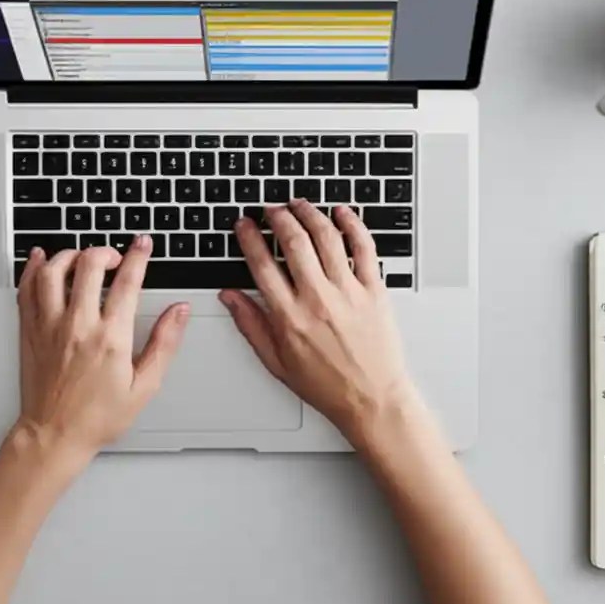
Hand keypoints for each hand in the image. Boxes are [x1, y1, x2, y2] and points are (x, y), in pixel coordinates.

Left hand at [13, 237, 188, 460]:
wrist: (54, 436)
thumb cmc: (98, 417)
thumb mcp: (146, 385)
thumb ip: (165, 342)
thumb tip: (179, 312)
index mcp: (110, 338)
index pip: (127, 283)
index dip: (138, 256)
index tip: (143, 244)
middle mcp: (77, 326)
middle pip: (88, 266)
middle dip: (105, 251)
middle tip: (115, 256)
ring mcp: (49, 327)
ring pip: (53, 271)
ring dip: (70, 255)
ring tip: (82, 257)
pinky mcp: (29, 332)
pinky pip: (26, 289)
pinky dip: (33, 268)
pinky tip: (41, 259)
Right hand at [218, 201, 414, 443]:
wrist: (372, 399)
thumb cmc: (327, 385)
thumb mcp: (277, 362)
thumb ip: (251, 325)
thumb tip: (229, 297)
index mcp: (289, 317)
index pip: (261, 264)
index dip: (249, 238)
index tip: (245, 225)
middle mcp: (318, 299)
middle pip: (293, 242)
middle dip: (278, 217)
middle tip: (271, 208)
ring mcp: (348, 292)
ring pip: (327, 237)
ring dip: (310, 213)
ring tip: (300, 204)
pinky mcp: (375, 291)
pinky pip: (364, 248)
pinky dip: (353, 225)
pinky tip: (343, 213)